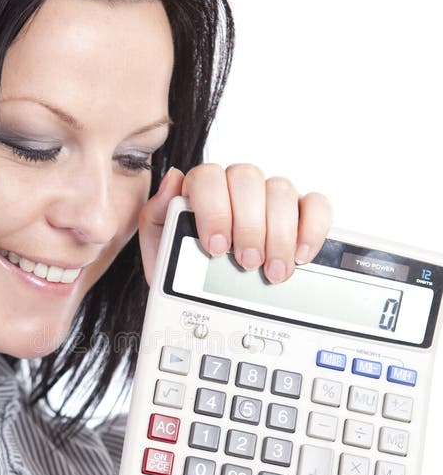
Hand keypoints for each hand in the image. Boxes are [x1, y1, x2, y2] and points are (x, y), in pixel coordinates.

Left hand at [138, 162, 331, 285]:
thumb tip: (174, 178)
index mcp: (203, 188)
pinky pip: (316, 204)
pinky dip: (312, 228)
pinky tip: (300, 256)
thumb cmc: (183, 269)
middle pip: (248, 179)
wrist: (201, 298)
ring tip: (271, 271)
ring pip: (281, 190)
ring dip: (279, 235)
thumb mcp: (159, 250)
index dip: (215, 209)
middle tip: (246, 262)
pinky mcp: (301, 213)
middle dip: (249, 225)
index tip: (216, 247)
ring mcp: (271, 197)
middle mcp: (238, 187)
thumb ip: (158, 214)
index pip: (209, 176)